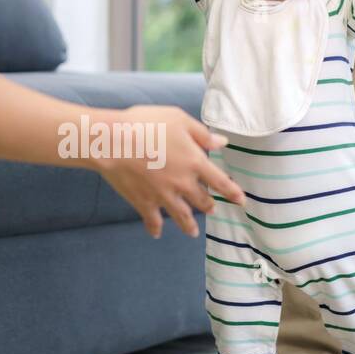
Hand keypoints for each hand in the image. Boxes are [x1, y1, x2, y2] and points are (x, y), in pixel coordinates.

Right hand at [95, 106, 244, 239]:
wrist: (112, 142)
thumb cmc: (146, 124)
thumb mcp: (178, 120)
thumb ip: (202, 134)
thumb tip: (222, 143)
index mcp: (195, 162)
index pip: (220, 181)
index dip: (232, 192)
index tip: (241, 201)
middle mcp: (183, 183)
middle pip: (202, 200)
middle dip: (209, 206)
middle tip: (212, 209)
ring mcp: (163, 196)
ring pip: (182, 215)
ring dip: (189, 225)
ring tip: (193, 232)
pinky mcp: (143, 202)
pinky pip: (153, 220)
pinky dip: (155, 228)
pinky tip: (156, 233)